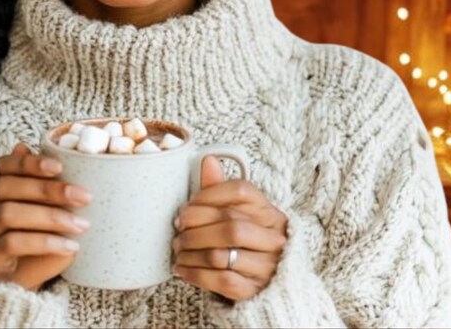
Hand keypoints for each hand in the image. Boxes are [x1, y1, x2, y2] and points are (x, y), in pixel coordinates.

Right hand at [0, 143, 91, 290]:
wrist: (26, 292)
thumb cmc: (42, 249)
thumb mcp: (53, 217)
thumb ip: (54, 193)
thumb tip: (68, 162)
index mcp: (0, 194)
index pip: (3, 167)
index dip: (28, 163)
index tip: (60, 166)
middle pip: (5, 188)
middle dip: (47, 189)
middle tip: (83, 197)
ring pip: (8, 214)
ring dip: (49, 216)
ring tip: (80, 225)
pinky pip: (11, 244)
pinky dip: (44, 242)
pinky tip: (70, 246)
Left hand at [171, 155, 288, 301]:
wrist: (271, 283)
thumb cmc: (249, 241)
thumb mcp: (241, 214)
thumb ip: (221, 190)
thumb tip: (208, 161)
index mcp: (269, 212)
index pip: (241, 192)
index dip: (208, 196)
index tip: (188, 205)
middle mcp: (273, 238)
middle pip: (229, 225)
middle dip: (195, 227)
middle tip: (178, 229)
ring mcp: (266, 266)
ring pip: (222, 254)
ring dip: (191, 251)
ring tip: (178, 249)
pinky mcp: (254, 290)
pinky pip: (221, 280)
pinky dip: (195, 274)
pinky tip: (182, 269)